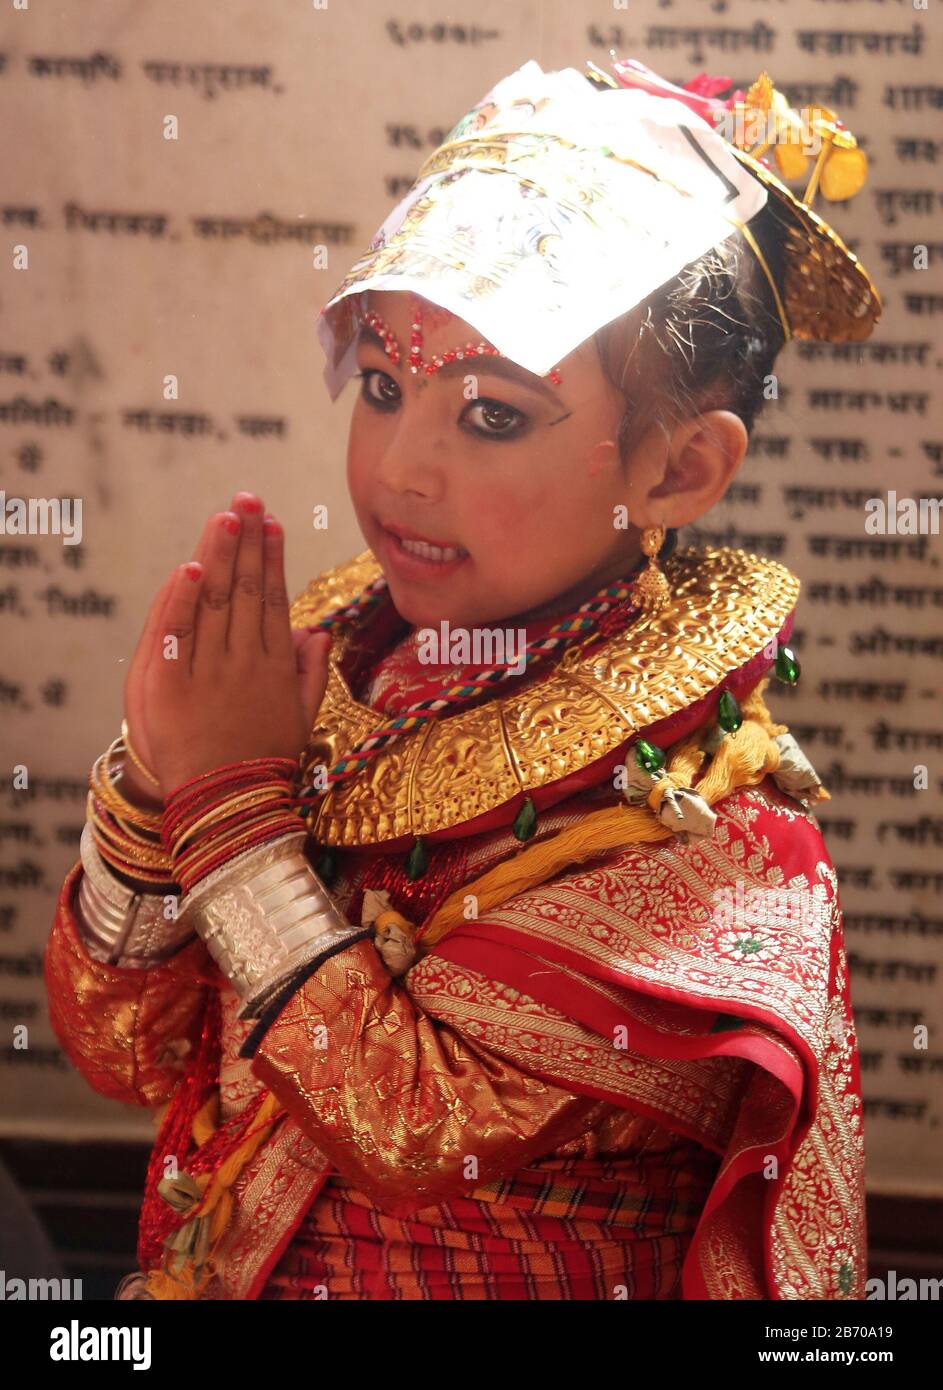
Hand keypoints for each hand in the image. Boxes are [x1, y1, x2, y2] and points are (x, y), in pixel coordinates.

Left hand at [136, 492, 330, 796]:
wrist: (225, 805)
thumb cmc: (264, 761)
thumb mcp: (301, 719)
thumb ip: (311, 673)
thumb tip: (317, 630)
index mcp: (275, 667)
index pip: (273, 599)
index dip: (272, 558)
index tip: (272, 523)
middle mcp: (245, 662)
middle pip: (245, 590)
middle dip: (246, 541)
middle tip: (247, 499)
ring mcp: (209, 673)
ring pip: (215, 604)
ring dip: (221, 557)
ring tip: (225, 517)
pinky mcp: (171, 687)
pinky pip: (177, 637)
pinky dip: (183, 602)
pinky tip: (190, 569)